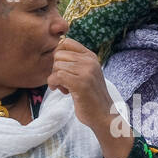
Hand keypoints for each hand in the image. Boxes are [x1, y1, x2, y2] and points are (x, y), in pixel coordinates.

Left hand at [47, 37, 131, 157]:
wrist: (103, 115)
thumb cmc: (90, 96)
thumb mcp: (86, 74)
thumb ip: (75, 63)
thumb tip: (55, 53)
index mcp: (91, 56)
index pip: (66, 42)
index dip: (58, 55)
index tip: (61, 68)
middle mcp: (90, 61)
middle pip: (59, 55)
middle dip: (56, 69)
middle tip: (63, 81)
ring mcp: (86, 72)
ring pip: (57, 66)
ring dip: (55, 78)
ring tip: (64, 88)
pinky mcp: (80, 83)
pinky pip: (57, 76)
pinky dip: (53, 84)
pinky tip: (62, 91)